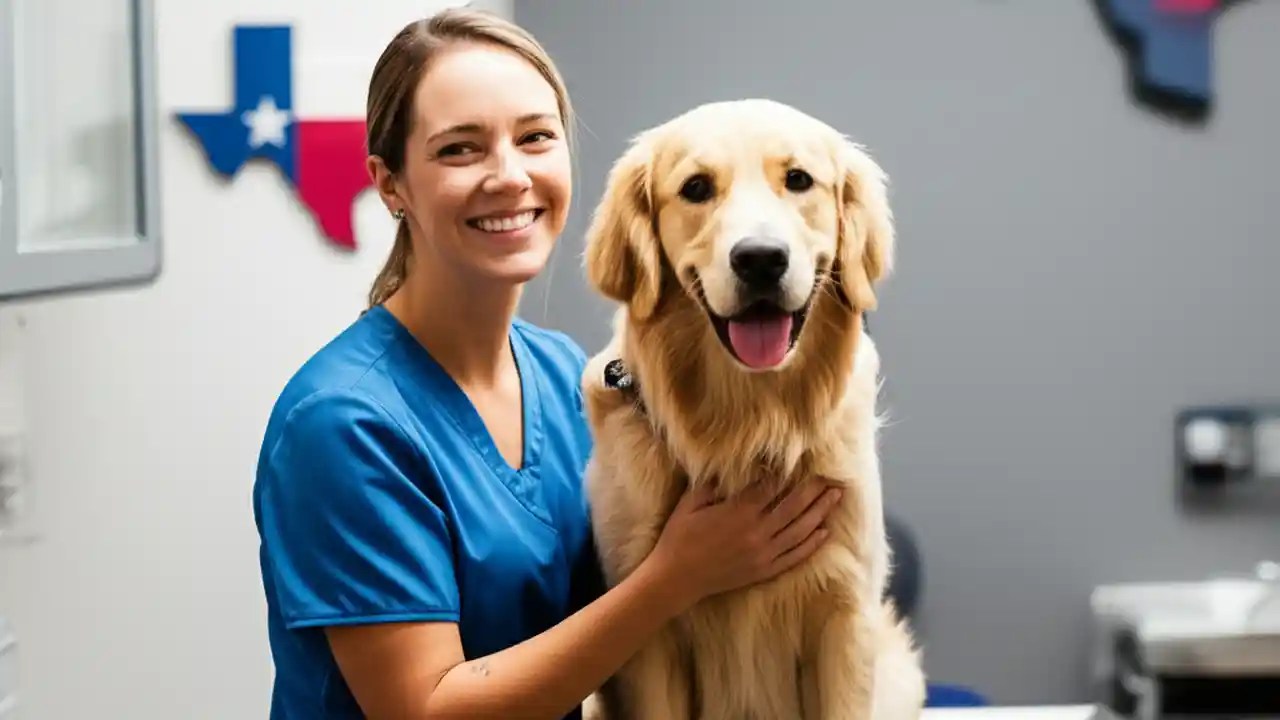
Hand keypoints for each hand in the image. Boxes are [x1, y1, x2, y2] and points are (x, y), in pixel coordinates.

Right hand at [646, 478, 841, 609]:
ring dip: (820, 512)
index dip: (785, 473)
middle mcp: (757, 532)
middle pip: (794, 506)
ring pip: (800, 530)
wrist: (676, 578)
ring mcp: (764, 554)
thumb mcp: (690, 503)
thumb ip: (711, 484)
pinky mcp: (764, 570)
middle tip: (831, 477)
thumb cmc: (679, 538)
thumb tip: (729, 468)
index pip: (771, 486)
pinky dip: (812, 544)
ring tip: (836, 498)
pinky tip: (825, 533)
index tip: (798, 461)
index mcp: (739, 512)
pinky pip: (795, 556)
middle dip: (814, 490)